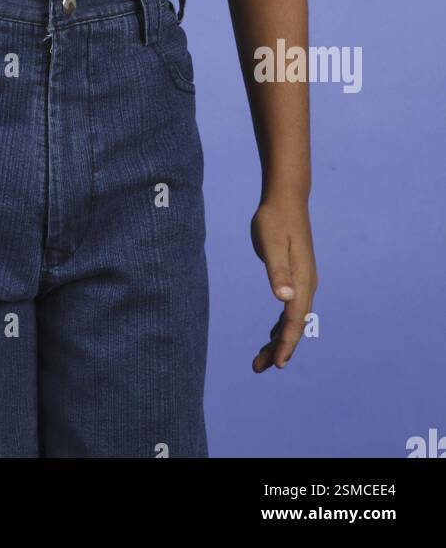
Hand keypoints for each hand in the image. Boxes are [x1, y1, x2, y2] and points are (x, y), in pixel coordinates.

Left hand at [250, 196, 317, 371]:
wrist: (286, 199)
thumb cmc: (275, 219)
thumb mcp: (272, 244)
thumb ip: (278, 271)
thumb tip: (285, 298)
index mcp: (303, 280)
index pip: (295, 320)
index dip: (287, 344)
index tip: (277, 364)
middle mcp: (306, 284)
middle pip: (295, 325)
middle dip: (280, 348)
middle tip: (259, 367)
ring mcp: (302, 281)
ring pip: (292, 319)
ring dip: (279, 340)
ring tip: (261, 360)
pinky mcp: (296, 276)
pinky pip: (290, 309)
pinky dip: (282, 325)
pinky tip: (272, 334)